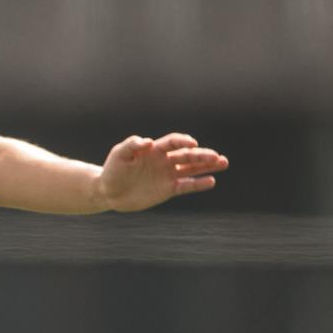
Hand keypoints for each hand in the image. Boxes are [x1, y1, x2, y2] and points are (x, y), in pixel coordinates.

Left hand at [98, 132, 227, 211]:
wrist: (109, 192)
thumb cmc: (113, 170)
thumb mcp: (119, 155)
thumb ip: (131, 145)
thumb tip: (148, 141)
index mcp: (154, 149)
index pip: (173, 142)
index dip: (183, 141)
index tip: (193, 143)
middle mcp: (164, 160)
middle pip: (187, 155)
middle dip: (202, 155)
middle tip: (217, 157)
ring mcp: (167, 175)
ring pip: (191, 169)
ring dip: (207, 166)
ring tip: (223, 162)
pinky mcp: (167, 189)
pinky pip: (186, 186)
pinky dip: (198, 184)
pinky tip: (211, 181)